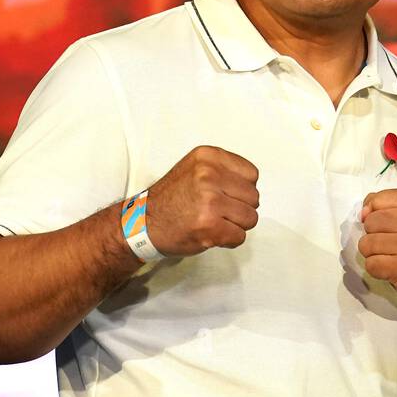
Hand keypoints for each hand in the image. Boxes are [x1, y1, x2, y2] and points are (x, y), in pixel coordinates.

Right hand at [142, 145, 259, 254]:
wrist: (142, 224)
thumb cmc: (172, 199)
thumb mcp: (196, 168)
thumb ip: (224, 171)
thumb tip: (252, 186)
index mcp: (208, 156)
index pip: (252, 174)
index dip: (241, 189)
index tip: (223, 195)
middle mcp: (209, 175)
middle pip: (254, 197)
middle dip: (240, 208)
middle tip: (217, 212)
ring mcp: (209, 200)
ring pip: (250, 218)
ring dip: (235, 225)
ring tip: (213, 222)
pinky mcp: (209, 226)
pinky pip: (240, 237)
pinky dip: (228, 240)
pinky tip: (210, 234)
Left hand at [358, 188, 396, 311]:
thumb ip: (388, 206)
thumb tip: (363, 213)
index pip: (378, 199)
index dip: (376, 214)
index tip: (390, 225)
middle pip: (370, 222)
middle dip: (375, 235)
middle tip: (395, 244)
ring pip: (366, 243)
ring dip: (374, 253)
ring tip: (394, 256)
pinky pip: (370, 264)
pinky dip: (377, 270)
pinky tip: (394, 269)